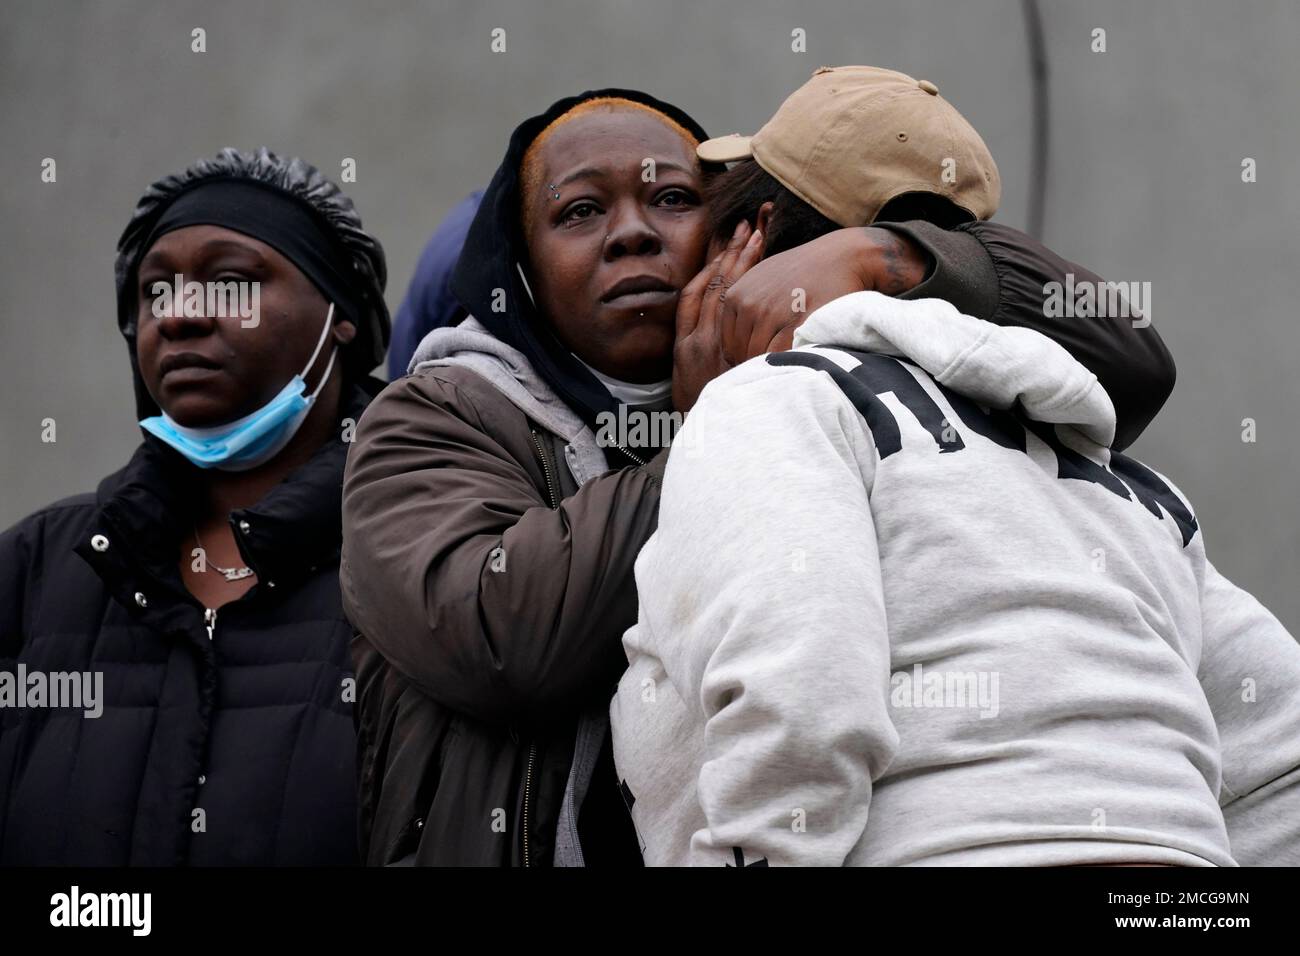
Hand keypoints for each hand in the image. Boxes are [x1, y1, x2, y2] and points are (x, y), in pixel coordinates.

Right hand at [672, 219, 764, 412]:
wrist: (708, 446)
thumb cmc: (708, 424)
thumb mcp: (696, 395)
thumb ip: (705, 370)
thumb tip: (724, 357)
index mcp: (684, 348)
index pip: (694, 293)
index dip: (710, 265)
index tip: (725, 244)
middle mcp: (694, 340)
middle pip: (711, 283)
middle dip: (729, 252)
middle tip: (747, 223)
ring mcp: (711, 343)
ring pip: (723, 288)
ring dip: (740, 258)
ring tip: (757, 231)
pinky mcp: (725, 349)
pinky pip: (730, 304)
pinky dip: (740, 279)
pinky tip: (755, 261)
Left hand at [717, 226, 930, 363]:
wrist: (842, 257)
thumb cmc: (803, 272)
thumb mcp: (761, 279)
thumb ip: (743, 307)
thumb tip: (730, 347)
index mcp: (737, 296)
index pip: (728, 344)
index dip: (742, 357)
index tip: (759, 360)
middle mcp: (751, 304)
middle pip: (741, 354)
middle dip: (754, 364)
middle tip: (773, 368)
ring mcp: (774, 313)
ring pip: (760, 357)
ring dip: (772, 366)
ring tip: (785, 367)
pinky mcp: (798, 322)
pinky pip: (783, 355)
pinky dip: (788, 362)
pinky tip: (797, 360)